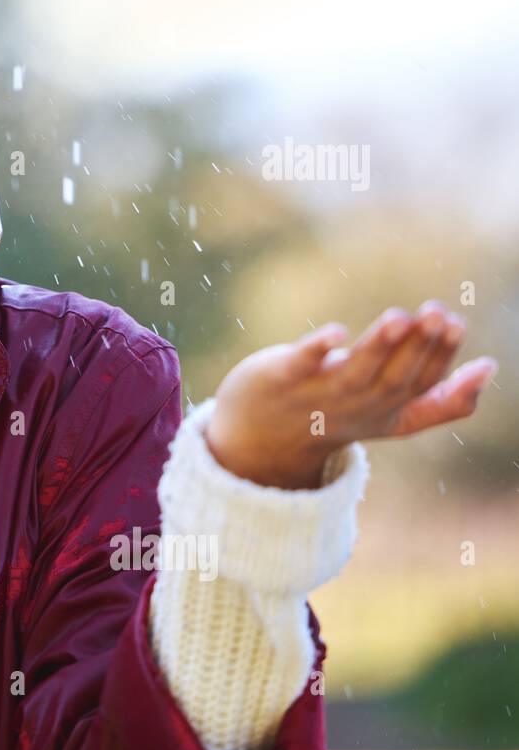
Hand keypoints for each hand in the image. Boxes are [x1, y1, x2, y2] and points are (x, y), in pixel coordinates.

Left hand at [205, 300, 495, 488]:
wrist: (260, 438)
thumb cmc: (336, 416)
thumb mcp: (393, 419)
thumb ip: (444, 401)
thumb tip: (489, 368)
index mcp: (386, 413)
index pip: (421, 385)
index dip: (440, 356)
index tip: (457, 324)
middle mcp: (355, 406)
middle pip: (393, 378)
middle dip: (417, 345)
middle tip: (437, 311)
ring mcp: (317, 394)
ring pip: (354, 373)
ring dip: (378, 346)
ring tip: (399, 317)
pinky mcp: (281, 378)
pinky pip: (300, 365)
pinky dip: (317, 349)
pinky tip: (336, 332)